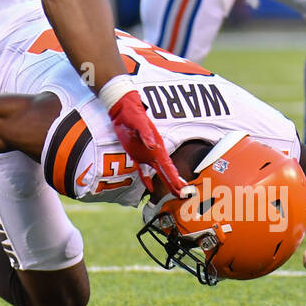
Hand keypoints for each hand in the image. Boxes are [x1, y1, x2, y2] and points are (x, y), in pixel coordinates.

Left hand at [101, 80, 193, 198]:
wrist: (122, 109)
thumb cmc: (133, 114)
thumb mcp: (139, 122)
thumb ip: (146, 134)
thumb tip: (152, 145)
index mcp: (157, 146)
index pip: (168, 166)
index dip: (174, 178)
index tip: (182, 188)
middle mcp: (153, 153)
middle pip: (166, 172)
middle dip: (174, 184)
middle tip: (183, 196)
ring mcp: (145, 154)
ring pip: (156, 173)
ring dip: (164, 183)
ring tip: (173, 194)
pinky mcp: (135, 154)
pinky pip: (141, 170)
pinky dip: (145, 179)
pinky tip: (149, 188)